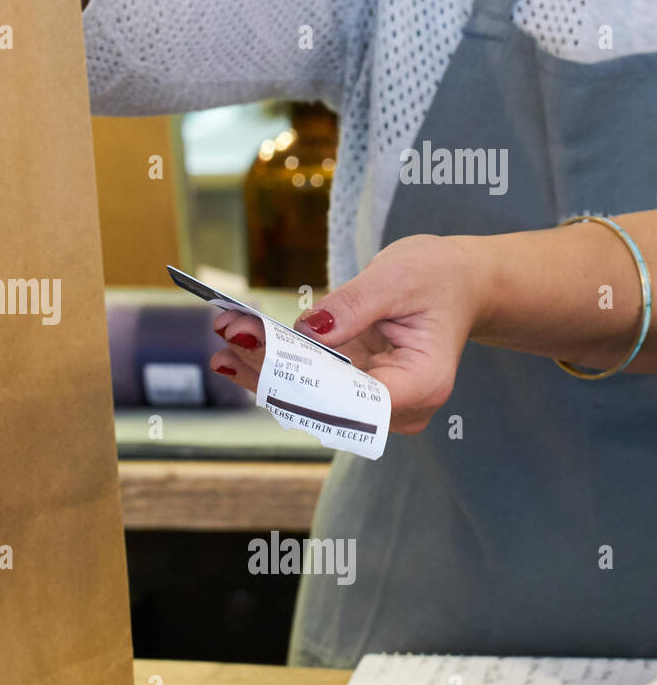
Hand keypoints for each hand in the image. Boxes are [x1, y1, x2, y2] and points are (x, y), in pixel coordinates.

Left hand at [209, 235, 486, 434]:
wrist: (457, 283)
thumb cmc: (439, 278)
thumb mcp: (398, 278)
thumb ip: (353, 306)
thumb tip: (309, 330)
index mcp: (423, 383)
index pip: (354, 400)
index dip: (304, 382)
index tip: (263, 354)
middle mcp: (400, 406)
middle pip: (324, 402)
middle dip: (272, 370)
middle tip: (231, 335)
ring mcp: (374, 401)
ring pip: (309, 397)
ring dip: (264, 367)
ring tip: (227, 334)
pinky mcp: (354, 389)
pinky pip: (310, 382)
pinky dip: (276, 360)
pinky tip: (242, 341)